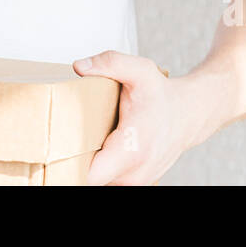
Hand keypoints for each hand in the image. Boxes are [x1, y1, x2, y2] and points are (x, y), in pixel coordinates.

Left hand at [72, 50, 206, 185]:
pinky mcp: (134, 183)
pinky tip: (92, 148)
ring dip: (84, 165)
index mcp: (131, 151)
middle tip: (59, 139)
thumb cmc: (163, 95)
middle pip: (87, 179)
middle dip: (70, 162)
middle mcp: (133, 174)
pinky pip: (106, 179)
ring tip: (75, 141)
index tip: (55, 146)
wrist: (190, 113)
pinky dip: (97, 167)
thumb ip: (109, 63)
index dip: (66, 163)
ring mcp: (135, 182)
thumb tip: (79, 66)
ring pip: (97, 181)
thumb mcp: (140, 70)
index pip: (88, 176)